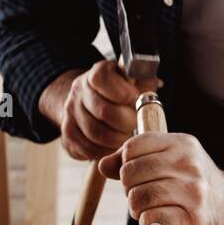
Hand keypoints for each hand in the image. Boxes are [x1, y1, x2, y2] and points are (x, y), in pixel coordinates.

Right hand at [40, 60, 157, 161]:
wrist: (92, 101)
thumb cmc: (123, 91)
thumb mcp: (136, 80)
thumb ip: (144, 82)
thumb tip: (156, 90)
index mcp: (97, 73)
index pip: (102, 80)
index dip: (123, 93)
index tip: (136, 101)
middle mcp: (79, 90)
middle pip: (103, 111)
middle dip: (126, 122)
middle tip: (137, 126)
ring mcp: (70, 112)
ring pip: (95, 133)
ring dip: (117, 140)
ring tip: (128, 138)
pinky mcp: (68, 133)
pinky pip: (86, 148)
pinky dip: (104, 151)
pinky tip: (114, 146)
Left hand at [98, 131, 223, 224]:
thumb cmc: (197, 188)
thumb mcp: (173, 163)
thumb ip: (137, 160)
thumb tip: (103, 164)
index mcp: (184, 144)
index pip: (133, 147)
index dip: (127, 164)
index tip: (141, 175)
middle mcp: (190, 165)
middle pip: (131, 174)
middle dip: (131, 189)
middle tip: (148, 197)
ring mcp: (193, 194)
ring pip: (138, 199)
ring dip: (138, 210)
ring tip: (155, 210)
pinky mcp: (192, 222)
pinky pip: (150, 221)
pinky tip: (163, 224)